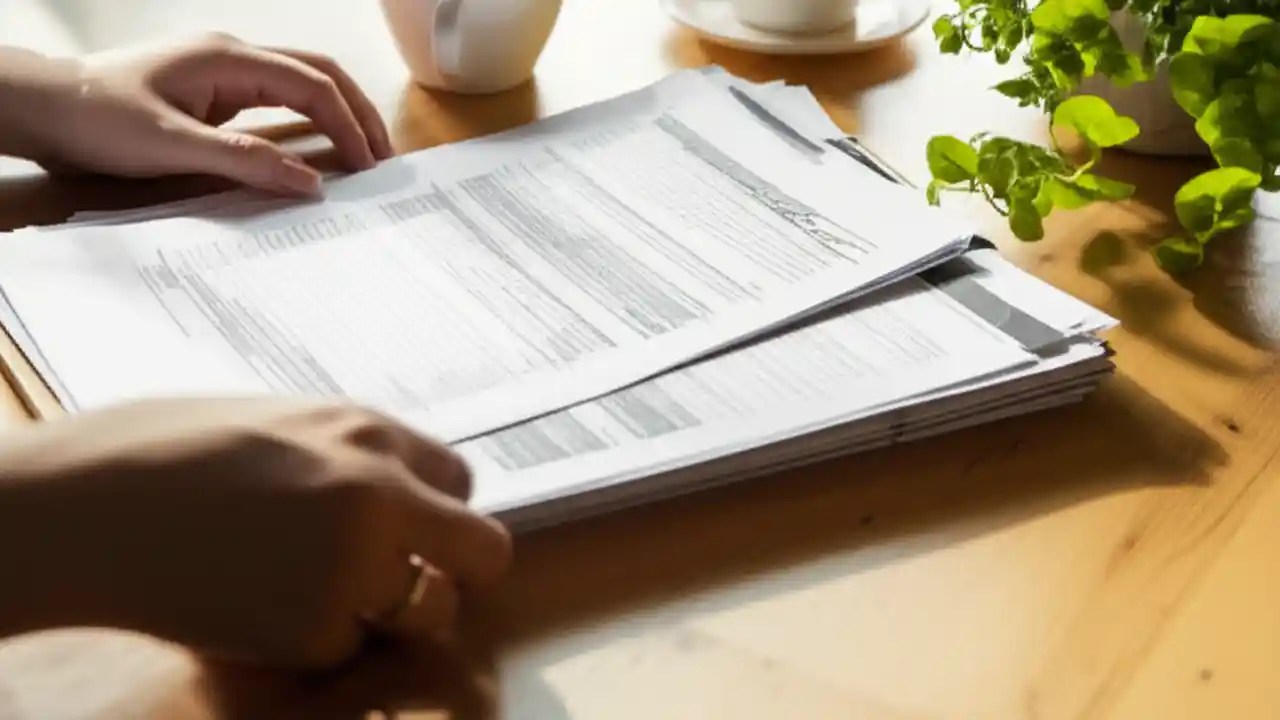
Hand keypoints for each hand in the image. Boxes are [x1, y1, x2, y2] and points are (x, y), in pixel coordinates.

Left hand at [0, 34, 392, 194]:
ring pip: (301, 82)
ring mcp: (224, 72)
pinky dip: (309, 120)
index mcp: (229, 60)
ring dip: (338, 113)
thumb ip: (245, 161)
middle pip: (318, 73)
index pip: (311, 85)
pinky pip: (278, 99)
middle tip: (385, 157)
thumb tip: (310, 182)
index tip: (369, 165)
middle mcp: (233, 57)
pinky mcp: (215, 92)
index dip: (347, 124)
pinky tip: (319, 148)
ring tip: (364, 152)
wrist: (46, 109)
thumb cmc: (99, 121)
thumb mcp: (173, 147)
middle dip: (357, 111)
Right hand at [0, 398, 510, 668]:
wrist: (90, 505)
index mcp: (371, 431)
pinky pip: (348, 647)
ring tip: (330, 597)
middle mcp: (382, 495)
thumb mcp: (282, 421)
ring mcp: (355, 565)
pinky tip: (262, 610)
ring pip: (430, 611)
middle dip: (457, 569)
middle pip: (484, 550)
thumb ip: (350, 452)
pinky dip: (317, 641)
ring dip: (396, 613)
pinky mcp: (314, 630)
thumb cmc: (168, 449)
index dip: (435, 509)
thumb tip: (399, 483)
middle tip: (413, 580)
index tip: (412, 526)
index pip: (461, 479)